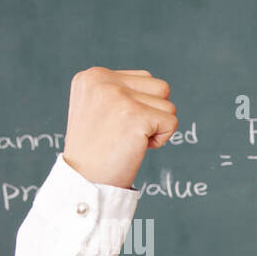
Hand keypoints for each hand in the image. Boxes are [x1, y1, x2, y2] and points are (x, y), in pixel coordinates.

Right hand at [61, 67, 176, 188]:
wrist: (84, 179)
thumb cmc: (95, 150)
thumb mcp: (97, 107)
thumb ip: (121, 91)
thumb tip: (159, 88)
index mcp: (93, 76)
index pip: (144, 79)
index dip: (142, 107)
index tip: (117, 125)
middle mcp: (103, 80)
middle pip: (161, 88)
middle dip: (154, 114)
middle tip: (127, 133)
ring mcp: (119, 96)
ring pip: (169, 106)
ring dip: (158, 127)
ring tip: (131, 140)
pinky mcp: (136, 115)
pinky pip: (172, 123)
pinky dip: (161, 140)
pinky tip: (138, 147)